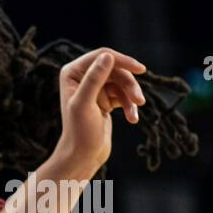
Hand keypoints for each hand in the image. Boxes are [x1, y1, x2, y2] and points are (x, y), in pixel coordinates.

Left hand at [55, 47, 146, 173]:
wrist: (82, 156)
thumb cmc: (79, 132)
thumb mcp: (85, 104)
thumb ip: (94, 79)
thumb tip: (108, 56)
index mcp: (72, 73)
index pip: (102, 56)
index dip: (122, 61)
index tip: (140, 69)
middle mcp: (82, 77)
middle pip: (116, 70)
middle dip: (129, 85)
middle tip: (139, 100)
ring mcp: (95, 88)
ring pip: (122, 82)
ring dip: (131, 97)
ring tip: (134, 113)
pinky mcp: (105, 99)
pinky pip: (124, 95)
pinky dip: (129, 106)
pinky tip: (132, 119)